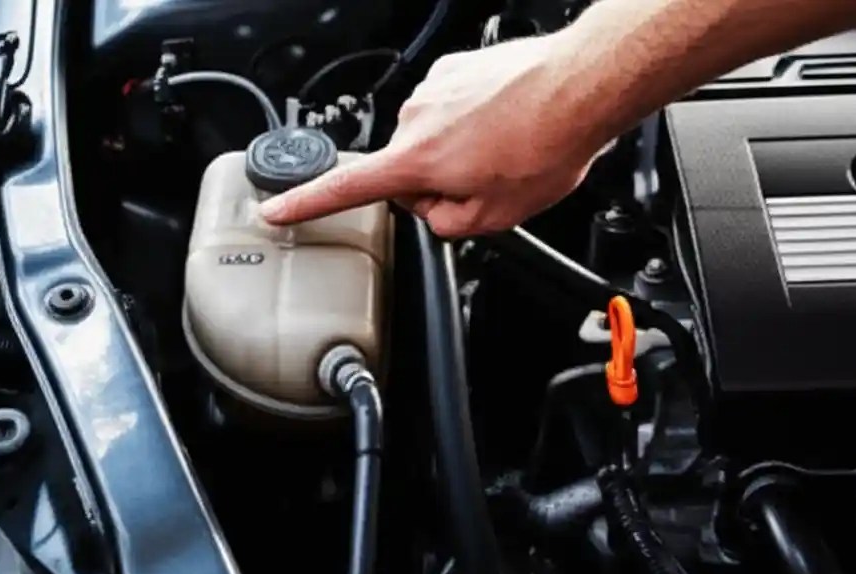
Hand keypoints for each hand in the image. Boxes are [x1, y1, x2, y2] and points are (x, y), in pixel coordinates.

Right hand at [258, 33, 617, 237]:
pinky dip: (478, 121)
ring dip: (464, 150)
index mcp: (415, 160)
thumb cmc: (545, 145)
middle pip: (408, 169)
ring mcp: (434, 88)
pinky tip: (509, 125)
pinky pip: (454, 108)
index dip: (305, 204)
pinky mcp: (456, 69)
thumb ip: (447, 223)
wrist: (580, 86)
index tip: (275, 210)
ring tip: (509, 151)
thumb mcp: (495, 216)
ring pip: (434, 139)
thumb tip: (435, 210)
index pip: (344, 189)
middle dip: (441, 183)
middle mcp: (415, 118)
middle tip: (490, 183)